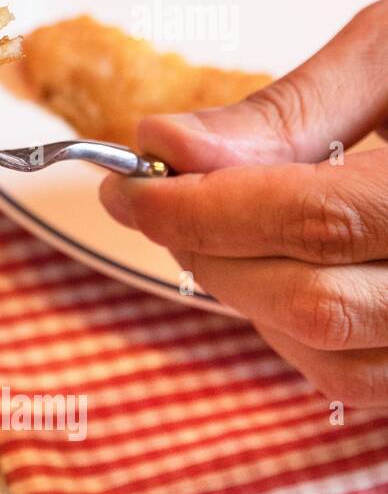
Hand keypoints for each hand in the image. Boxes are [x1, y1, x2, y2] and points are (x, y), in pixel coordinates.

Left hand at [100, 0, 387, 408]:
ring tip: (222, 231)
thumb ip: (291, 110)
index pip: (312, 218)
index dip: (199, 208)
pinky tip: (286, 273)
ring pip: (331, 357)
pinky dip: (301, 336)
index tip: (129, 185)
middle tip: (154, 201)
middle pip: (311, 299)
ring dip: (248, 299)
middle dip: (209, 251)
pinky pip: (364, 383)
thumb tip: (170, 146)